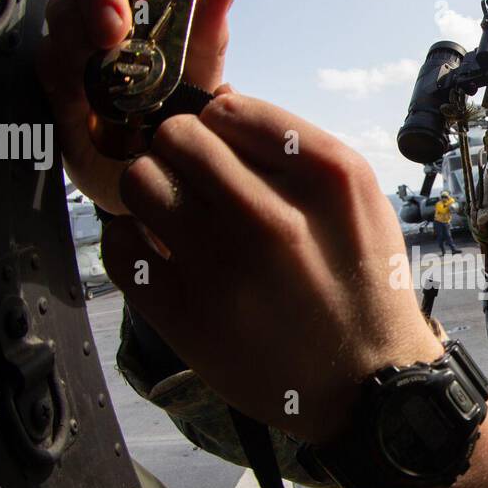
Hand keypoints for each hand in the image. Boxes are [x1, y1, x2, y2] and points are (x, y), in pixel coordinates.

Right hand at [35, 0, 237, 214]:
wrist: (158, 187)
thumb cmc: (180, 128)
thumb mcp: (202, 86)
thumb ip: (209, 40)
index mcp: (152, 4)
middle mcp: (112, 17)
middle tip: (116, 22)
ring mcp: (80, 46)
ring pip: (64, 7)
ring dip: (80, 21)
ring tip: (105, 49)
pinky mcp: (56, 82)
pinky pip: (47, 59)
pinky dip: (63, 65)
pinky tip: (82, 85)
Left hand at [103, 92, 444, 442]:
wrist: (367, 385)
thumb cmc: (364, 286)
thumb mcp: (361, 203)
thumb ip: (298, 148)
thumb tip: (216, 101)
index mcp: (327, 179)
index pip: (227, 108)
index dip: (217, 126)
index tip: (225, 153)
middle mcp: (273, 217)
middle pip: (176, 136)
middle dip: (179, 152)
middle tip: (194, 183)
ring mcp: (226, 268)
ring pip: (139, 180)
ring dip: (151, 192)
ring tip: (175, 216)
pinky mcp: (188, 315)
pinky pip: (120, 246)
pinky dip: (131, 243)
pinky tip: (160, 255)